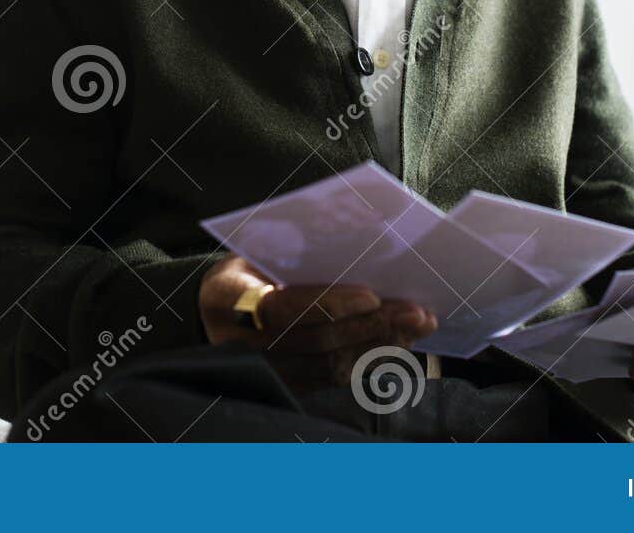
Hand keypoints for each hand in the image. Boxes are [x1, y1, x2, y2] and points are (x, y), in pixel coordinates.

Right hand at [198, 253, 436, 391]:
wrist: (215, 307)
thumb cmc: (246, 266)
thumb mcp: (257, 248)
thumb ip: (294, 253)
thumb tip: (361, 246)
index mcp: (228, 300)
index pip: (284, 308)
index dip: (331, 304)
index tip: (371, 294)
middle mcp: (242, 345)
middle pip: (317, 343)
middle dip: (372, 326)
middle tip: (415, 310)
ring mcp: (264, 373)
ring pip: (331, 367)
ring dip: (381, 344)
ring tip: (418, 324)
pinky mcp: (287, 387)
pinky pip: (334, 380)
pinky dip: (371, 361)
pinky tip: (399, 342)